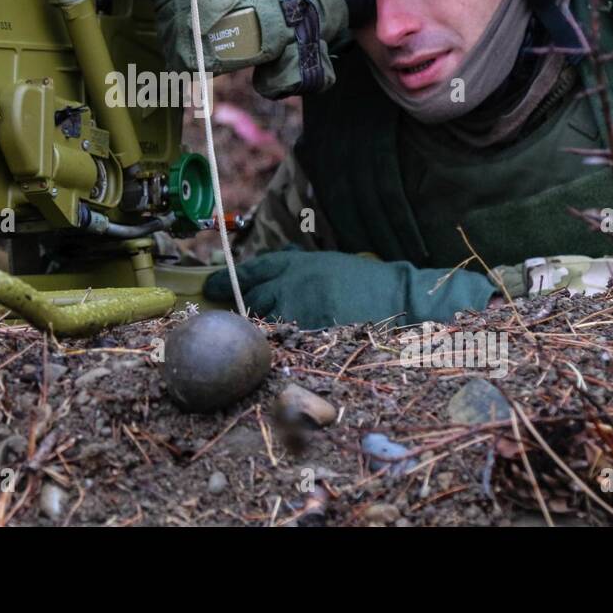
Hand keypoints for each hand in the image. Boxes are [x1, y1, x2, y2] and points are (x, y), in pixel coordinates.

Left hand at [203, 249, 494, 328]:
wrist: (401, 300)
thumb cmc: (364, 282)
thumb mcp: (326, 263)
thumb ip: (294, 265)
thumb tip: (263, 268)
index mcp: (297, 263)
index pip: (253, 271)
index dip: (229, 280)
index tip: (210, 287)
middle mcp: (294, 283)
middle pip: (255, 301)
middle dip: (247, 310)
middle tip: (236, 320)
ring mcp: (302, 311)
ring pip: (269, 325)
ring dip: (267, 331)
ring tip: (274, 336)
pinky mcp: (313, 335)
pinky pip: (289, 344)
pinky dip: (288, 347)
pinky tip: (294, 349)